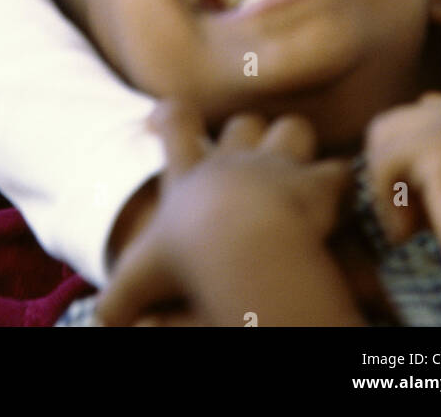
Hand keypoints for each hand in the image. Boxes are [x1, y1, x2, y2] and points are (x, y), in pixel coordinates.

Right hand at [96, 101, 361, 326]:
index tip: (160, 119)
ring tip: (295, 170)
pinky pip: (337, 172)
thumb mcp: (141, 280)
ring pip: (292, 130)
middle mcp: (234, 161)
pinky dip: (338, 185)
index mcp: (190, 174)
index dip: (169, 115)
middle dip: (248, 132)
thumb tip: (101, 325)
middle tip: (247, 158)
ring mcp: (277, 167)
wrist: (242, 247)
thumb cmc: (187, 260)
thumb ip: (120, 300)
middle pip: (244, 121)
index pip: (176, 123)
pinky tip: (339, 200)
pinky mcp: (316, 185)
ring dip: (294, 148)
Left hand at [363, 91, 440, 304]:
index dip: (412, 162)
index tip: (424, 210)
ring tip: (409, 227)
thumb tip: (389, 169)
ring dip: (385, 184)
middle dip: (392, 168)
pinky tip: (408, 235)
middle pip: (401, 119)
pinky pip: (383, 161)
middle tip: (411, 220)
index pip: (427, 114)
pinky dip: (385, 202)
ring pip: (385, 134)